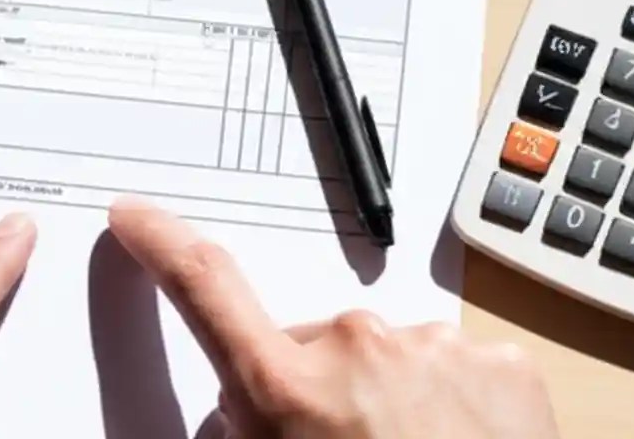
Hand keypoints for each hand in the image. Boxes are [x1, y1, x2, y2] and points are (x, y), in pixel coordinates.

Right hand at [107, 198, 560, 438]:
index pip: (204, 287)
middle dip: (316, 388)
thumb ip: (247, 428)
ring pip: (386, 359)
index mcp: (286, 391)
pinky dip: (450, 403)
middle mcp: (355, 349)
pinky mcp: (497, 359)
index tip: (135, 216)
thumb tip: (243, 411)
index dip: (162, 243)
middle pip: (309, 345)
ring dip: (387, 398)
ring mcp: (433, 348)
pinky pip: (452, 368)